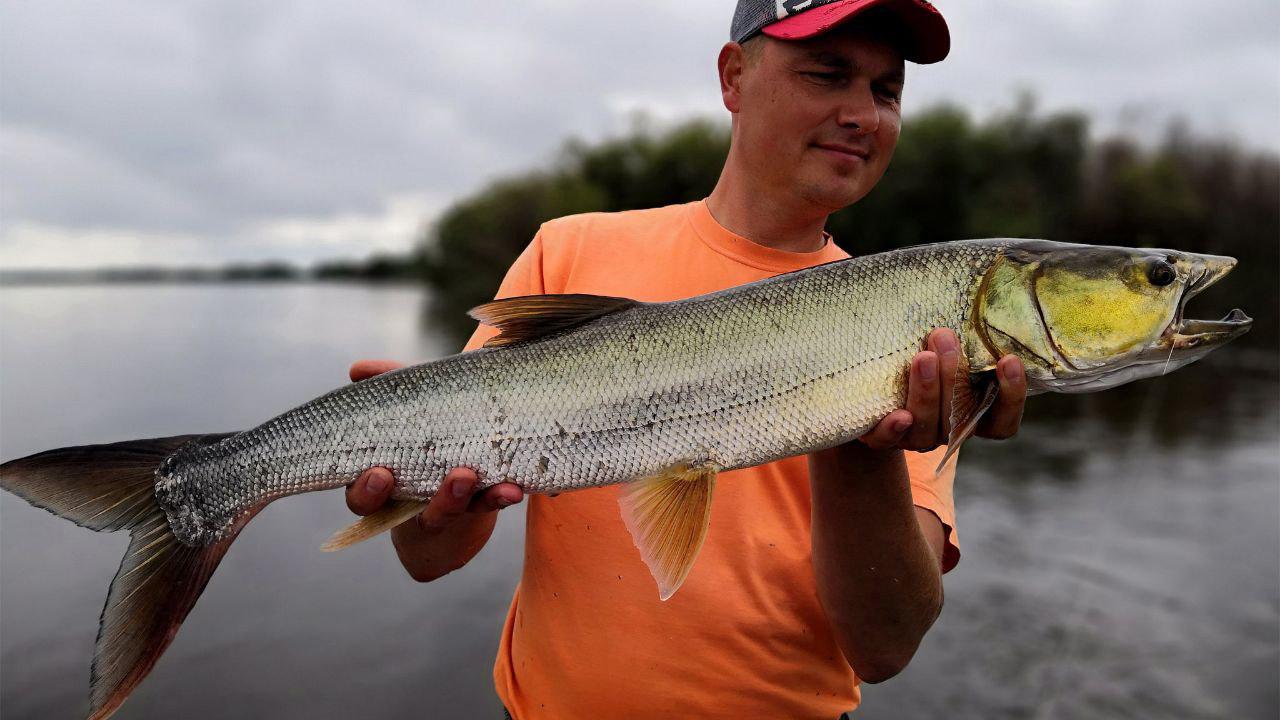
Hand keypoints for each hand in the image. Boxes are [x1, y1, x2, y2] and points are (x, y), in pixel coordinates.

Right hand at [343, 359, 523, 581]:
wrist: (462, 464)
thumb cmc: (425, 430)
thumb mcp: (409, 406)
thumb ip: (387, 386)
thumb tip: (358, 370)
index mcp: (378, 481)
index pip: (361, 496)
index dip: (366, 490)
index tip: (380, 473)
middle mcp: (406, 502)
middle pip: (403, 514)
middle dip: (401, 494)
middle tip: (425, 478)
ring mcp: (441, 507)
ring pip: (442, 513)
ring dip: (454, 497)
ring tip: (467, 476)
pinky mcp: (476, 505)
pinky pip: (485, 505)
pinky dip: (498, 496)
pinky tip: (512, 488)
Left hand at [860, 329, 1026, 451]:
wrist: (868, 389)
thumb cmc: (921, 358)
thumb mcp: (945, 348)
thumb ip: (964, 336)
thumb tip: (979, 289)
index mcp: (973, 414)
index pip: (1003, 421)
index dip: (1011, 395)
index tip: (1009, 359)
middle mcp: (948, 431)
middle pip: (961, 416)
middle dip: (954, 376)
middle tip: (944, 336)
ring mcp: (916, 437)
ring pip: (927, 425)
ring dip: (927, 391)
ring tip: (923, 356)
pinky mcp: (882, 438)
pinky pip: (887, 440)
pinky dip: (893, 429)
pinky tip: (899, 416)